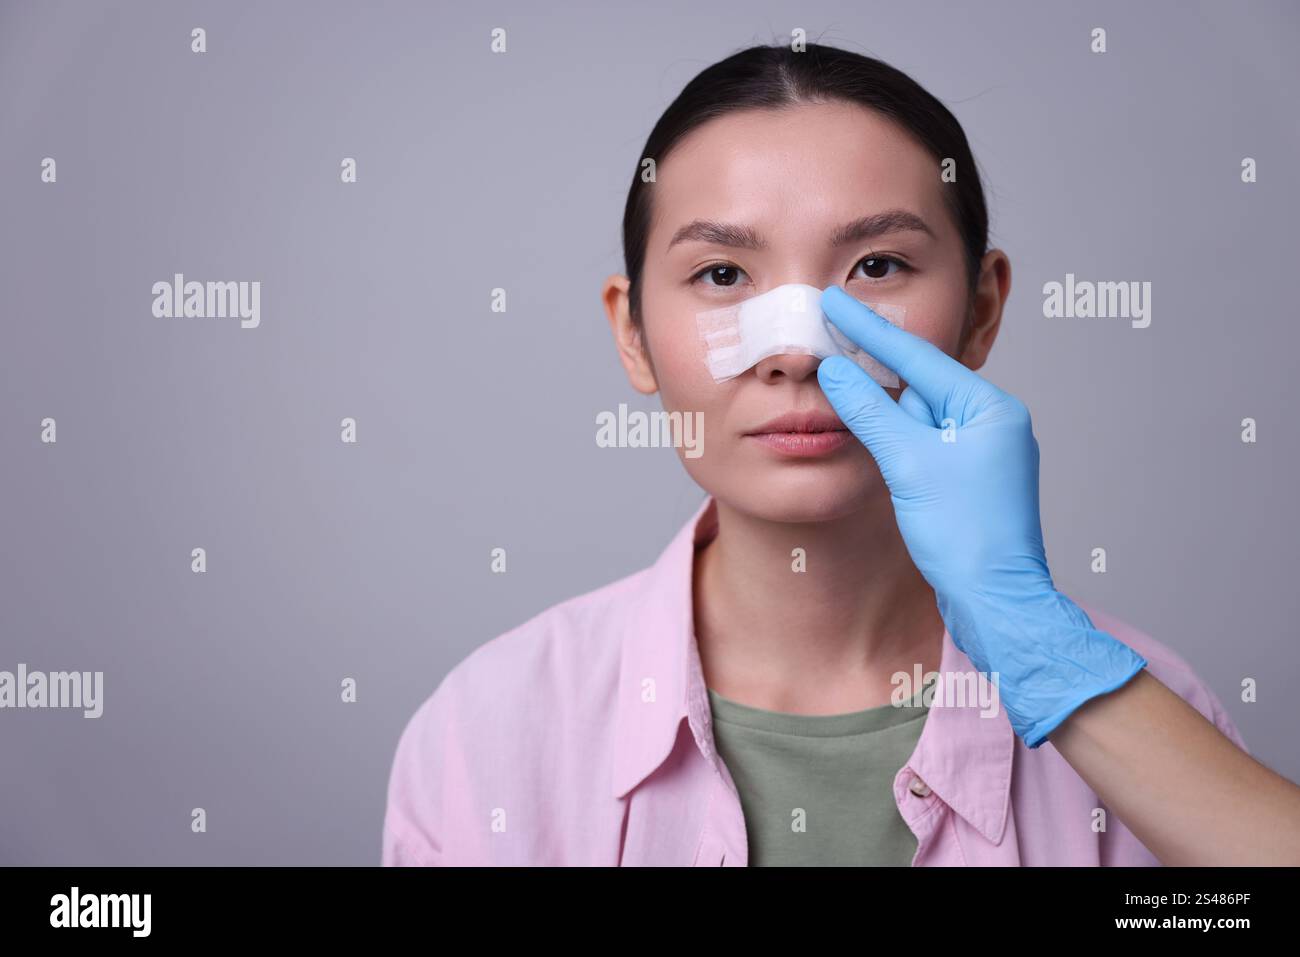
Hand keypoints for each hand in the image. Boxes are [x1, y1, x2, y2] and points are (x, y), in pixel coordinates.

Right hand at [816, 284, 1145, 746]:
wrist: (997, 604)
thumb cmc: (967, 537)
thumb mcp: (909, 464)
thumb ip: (870, 412)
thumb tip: (836, 370)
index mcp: (990, 410)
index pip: (918, 359)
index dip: (870, 330)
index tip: (835, 301)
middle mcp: (991, 425)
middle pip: (918, 384)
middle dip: (873, 364)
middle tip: (829, 330)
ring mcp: (980, 455)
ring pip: (916, 416)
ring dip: (879, 405)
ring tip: (835, 374)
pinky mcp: (966, 483)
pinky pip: (921, 445)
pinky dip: (892, 437)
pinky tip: (863, 428)